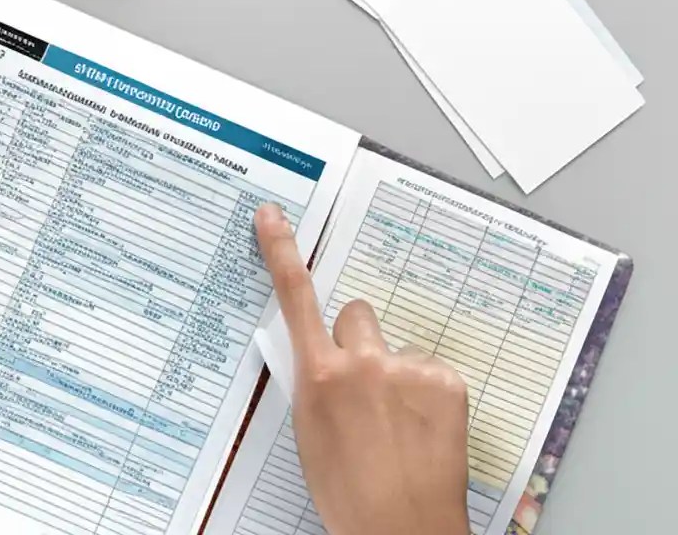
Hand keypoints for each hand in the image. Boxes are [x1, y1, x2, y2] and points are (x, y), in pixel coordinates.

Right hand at [255, 204, 470, 534]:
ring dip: (396, 373)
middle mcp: (362, 363)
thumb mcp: (310, 432)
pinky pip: (430, 370)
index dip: (281, 251)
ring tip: (398, 425)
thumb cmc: (348, 493)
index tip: (273, 216)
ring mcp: (408, 370)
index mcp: (318, 376)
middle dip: (358, 341)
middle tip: (364, 388)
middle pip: (357, 316)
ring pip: (395, 348)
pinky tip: (422, 429)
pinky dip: (427, 394)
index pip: (295, 298)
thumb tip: (320, 357)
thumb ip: (315, 382)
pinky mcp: (446, 382)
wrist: (401, 529)